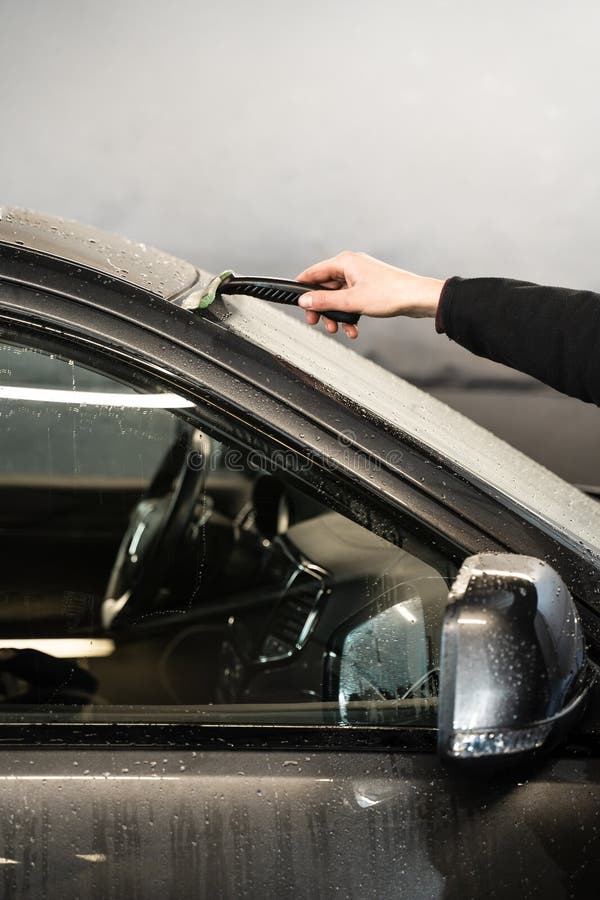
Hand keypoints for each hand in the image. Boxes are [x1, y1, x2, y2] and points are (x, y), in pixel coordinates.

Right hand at [296, 251, 443, 338]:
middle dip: (322, 308)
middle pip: (325, 288)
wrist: (417, 298)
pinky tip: (353, 328)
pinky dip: (349, 314)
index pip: (313, 273)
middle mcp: (351, 266)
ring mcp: (361, 277)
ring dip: (337, 315)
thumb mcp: (351, 301)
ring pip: (338, 297)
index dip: (303, 290)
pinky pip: (351, 301)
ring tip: (339, 329)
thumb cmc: (390, 293)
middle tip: (319, 323)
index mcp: (345, 262)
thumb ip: (324, 302)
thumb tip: (304, 301)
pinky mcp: (369, 288)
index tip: (297, 303)